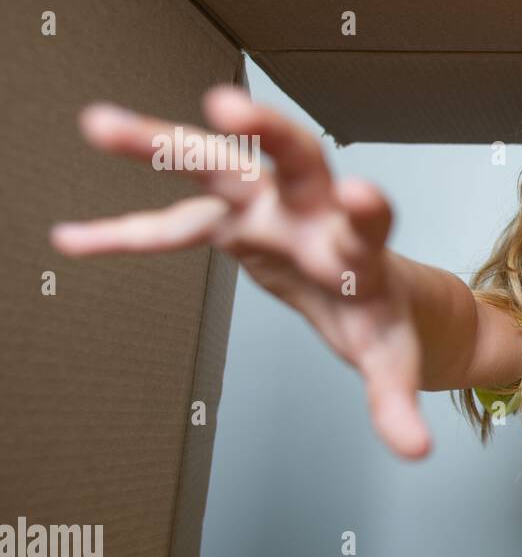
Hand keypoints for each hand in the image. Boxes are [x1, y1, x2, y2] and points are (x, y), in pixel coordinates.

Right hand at [49, 87, 432, 459]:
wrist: (370, 287)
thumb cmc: (382, 315)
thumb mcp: (392, 361)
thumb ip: (396, 401)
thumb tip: (414, 452)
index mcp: (360, 247)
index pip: (371, 221)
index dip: (367, 209)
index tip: (361, 196)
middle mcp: (316, 212)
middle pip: (296, 160)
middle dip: (265, 130)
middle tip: (227, 104)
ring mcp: (270, 207)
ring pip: (219, 166)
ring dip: (164, 145)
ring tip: (100, 126)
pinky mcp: (234, 219)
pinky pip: (174, 222)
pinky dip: (127, 232)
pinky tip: (73, 239)